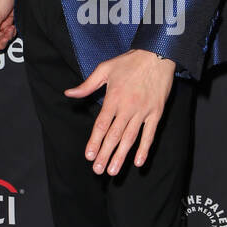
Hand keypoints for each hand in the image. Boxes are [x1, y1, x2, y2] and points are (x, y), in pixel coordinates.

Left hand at [64, 49, 176, 174]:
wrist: (157, 55)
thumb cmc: (129, 61)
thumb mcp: (104, 69)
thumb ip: (87, 85)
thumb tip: (69, 93)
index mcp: (113, 98)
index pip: (101, 125)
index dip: (94, 142)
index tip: (89, 156)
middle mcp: (128, 107)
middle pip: (114, 135)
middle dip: (105, 154)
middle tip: (98, 170)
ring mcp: (143, 111)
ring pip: (130, 138)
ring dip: (121, 156)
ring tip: (114, 171)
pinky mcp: (156, 113)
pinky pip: (150, 134)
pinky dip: (145, 149)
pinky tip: (138, 162)